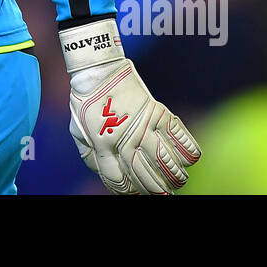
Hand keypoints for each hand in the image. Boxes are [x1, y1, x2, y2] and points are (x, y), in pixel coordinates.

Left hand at [61, 18, 200, 193]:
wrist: (99, 70)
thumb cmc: (86, 100)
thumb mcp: (77, 130)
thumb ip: (90, 155)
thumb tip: (105, 175)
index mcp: (104, 145)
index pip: (119, 181)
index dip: (129, 192)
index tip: (136, 194)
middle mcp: (126, 139)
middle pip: (146, 176)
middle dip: (156, 190)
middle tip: (164, 196)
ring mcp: (144, 125)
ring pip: (165, 160)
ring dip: (175, 176)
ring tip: (178, 183)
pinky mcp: (159, 112)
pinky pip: (179, 136)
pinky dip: (187, 150)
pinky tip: (189, 160)